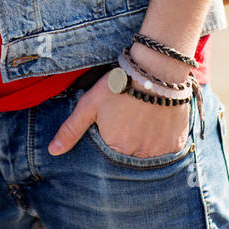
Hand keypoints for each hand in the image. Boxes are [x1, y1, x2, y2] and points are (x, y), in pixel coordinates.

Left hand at [48, 73, 190, 157]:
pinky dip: (160, 141)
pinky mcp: (176, 144)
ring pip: (147, 155)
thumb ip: (71, 129)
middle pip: (129, 157)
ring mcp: (159, 152)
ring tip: (142, 120)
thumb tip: (52, 151)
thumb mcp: (89, 104)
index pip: (108, 158)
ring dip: (144, 143)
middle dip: (126, 142)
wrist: (156, 70)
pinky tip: (156, 124)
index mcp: (115, 148)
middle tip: (129, 120)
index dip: (110, 140)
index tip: (114, 125)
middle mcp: (138, 155)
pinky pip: (167, 151)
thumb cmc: (119, 85)